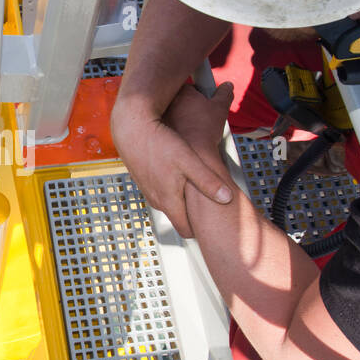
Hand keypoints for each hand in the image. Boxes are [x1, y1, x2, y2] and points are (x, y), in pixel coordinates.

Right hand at [111, 87, 232, 238]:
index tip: (213, 224)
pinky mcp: (144, 181)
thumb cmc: (160, 143)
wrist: (131, 129)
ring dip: (182, 200)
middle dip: (193, 215)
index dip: (200, 230)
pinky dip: (171, 188)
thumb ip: (208, 181)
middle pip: (179, 218)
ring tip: (196, 186)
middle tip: (211, 205)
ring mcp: (148, 192)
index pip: (186, 230)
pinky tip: (179, 173)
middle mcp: (156, 201)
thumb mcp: (189, 161)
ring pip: (170, 204)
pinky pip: (161, 192)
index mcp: (168, 201)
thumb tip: (228, 198)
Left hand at [163, 82, 234, 159]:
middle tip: (202, 118)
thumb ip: (224, 94)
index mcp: (183, 92)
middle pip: (182, 101)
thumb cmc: (205, 131)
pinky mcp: (158, 132)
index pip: (192, 88)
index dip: (202, 97)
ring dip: (183, 119)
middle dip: (191, 107)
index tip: (206, 104)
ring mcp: (161, 117)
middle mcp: (168, 102)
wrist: (193, 156)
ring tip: (195, 130)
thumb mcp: (220, 109)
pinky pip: (168, 128)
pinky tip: (186, 138)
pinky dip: (176, 131)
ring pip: (174, 115)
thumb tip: (227, 86)